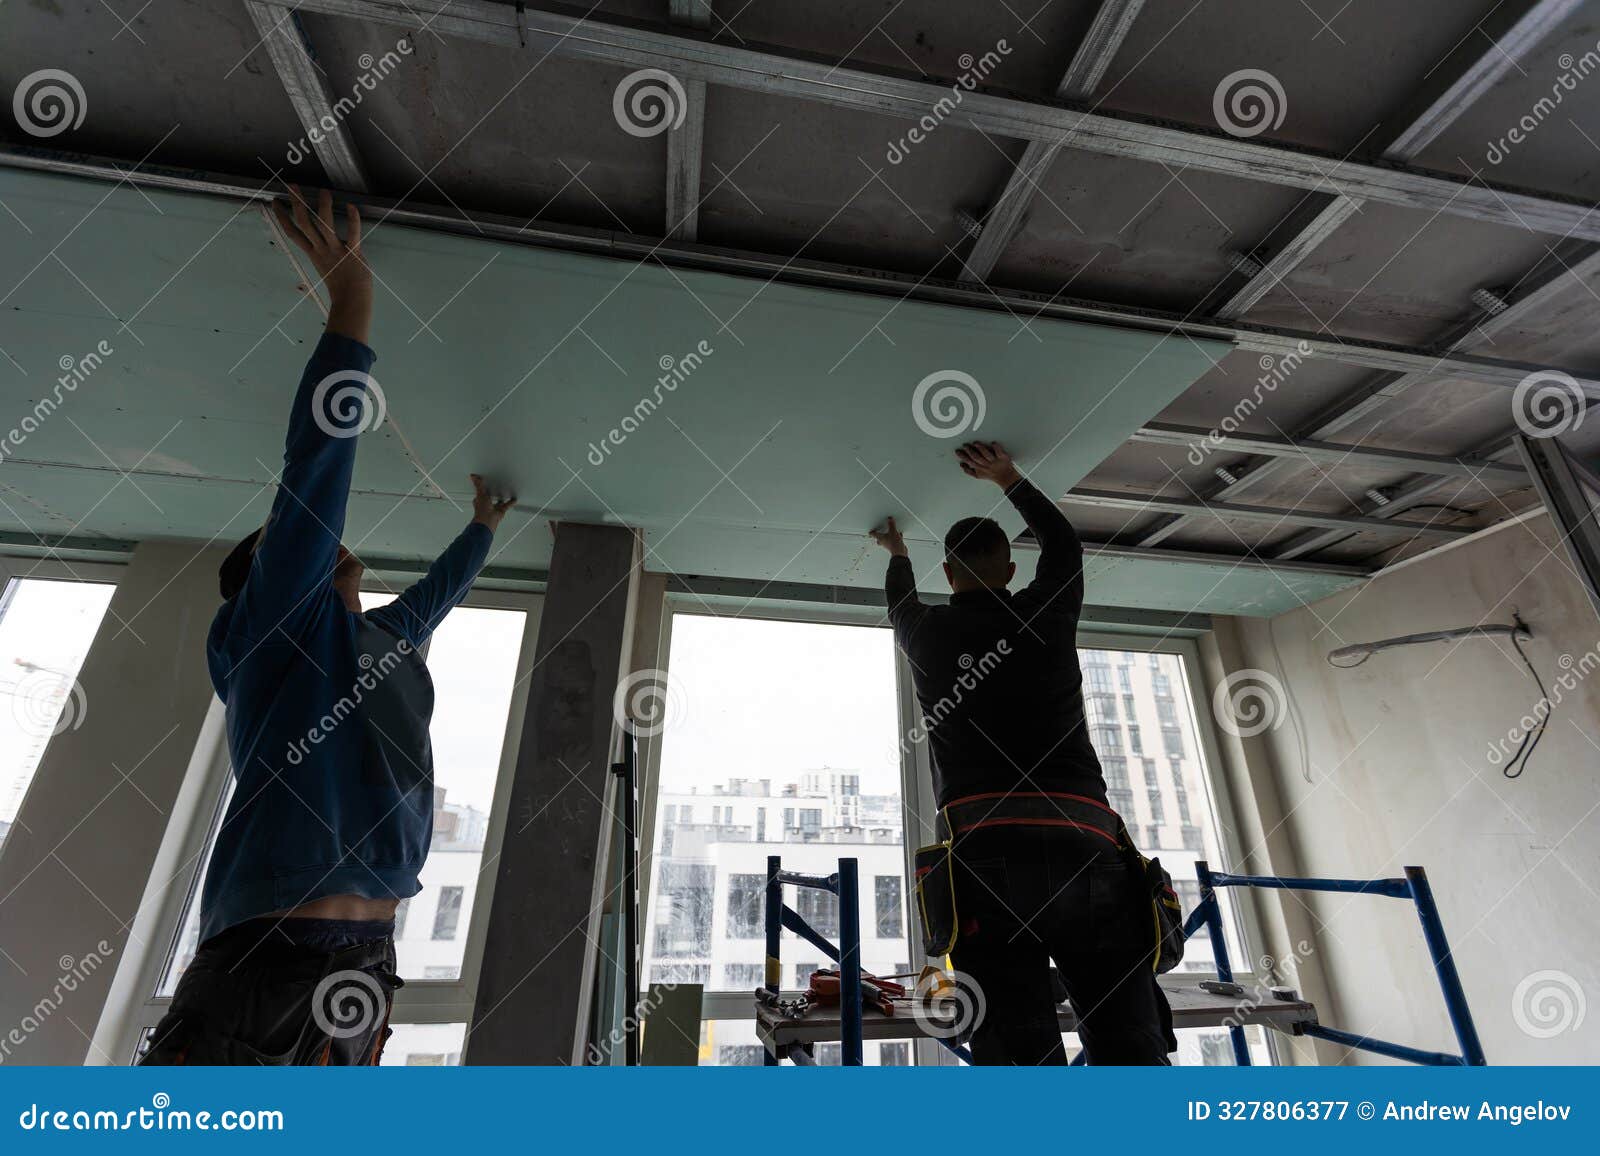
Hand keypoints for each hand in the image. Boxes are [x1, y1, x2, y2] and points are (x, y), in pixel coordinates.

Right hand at [274, 186, 372, 342]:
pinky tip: (351, 206)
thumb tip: (319, 250)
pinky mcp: (353, 253)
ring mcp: (336, 251)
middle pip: (303, 223)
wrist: (353, 302)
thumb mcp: (326, 269)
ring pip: (324, 225)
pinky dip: (353, 219)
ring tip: (324, 191)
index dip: (282, 217)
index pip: (292, 233)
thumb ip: (323, 257)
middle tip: (292, 185)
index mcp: (313, 254)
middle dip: (297, 203)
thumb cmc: (342, 288)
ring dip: (323, 207)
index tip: (276, 202)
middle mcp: (321, 250)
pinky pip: (353, 234)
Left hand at [470, 474, 515, 532]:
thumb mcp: (480, 493)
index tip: (484, 484)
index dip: (482, 489)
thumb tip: (473, 476)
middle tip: (496, 489)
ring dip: (501, 499)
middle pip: (490, 497)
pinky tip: (514, 499)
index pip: (480, 492)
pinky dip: (510, 502)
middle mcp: (486, 504)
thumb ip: (478, 484)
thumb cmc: (481, 509)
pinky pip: (506, 505)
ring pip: (498, 502)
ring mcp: (493, 508)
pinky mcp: (500, 511)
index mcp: (479, 500)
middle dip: (492, 494)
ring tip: (506, 493)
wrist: (487, 521)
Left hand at [869, 516, 907, 556]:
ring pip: (886, 539)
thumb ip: (891, 524)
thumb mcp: (893, 531)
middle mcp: (883, 542)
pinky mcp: (893, 546)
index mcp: (880, 538)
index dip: (872, 532)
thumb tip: (890, 519)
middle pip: (879, 538)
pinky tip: (898, 535)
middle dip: (878, 535)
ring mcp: (888, 544)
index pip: (874, 534)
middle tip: (878, 532)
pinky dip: (895, 537)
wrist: (899, 551)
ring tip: (889, 532)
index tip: (870, 531)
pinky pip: (893, 540)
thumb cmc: (894, 543)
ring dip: (887, 536)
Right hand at [956, 441, 1021, 488]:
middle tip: (965, 445)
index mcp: (980, 469)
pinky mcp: (1003, 457)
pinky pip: (999, 452)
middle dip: (969, 451)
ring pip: (986, 454)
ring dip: (980, 448)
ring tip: (975, 443)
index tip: (958, 451)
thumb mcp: (979, 475)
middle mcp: (987, 465)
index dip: (963, 456)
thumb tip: (962, 465)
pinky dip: (996, 447)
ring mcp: (995, 461)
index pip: (969, 462)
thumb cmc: (992, 475)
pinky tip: (993, 442)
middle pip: (976, 458)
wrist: (1006, 477)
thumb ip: (969, 471)